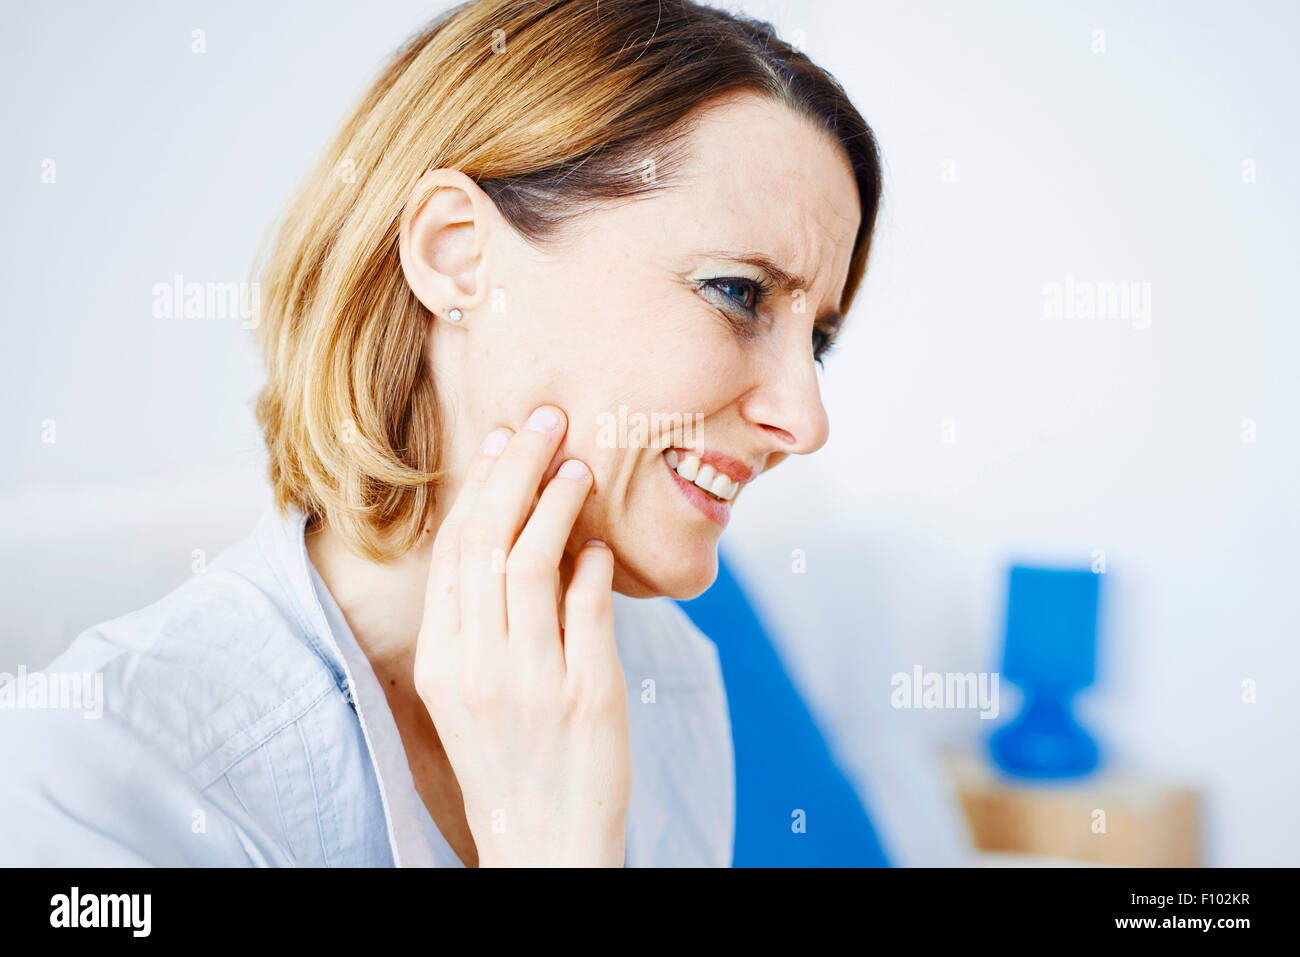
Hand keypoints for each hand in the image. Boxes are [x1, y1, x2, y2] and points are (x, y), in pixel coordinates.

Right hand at [413, 405, 631, 866]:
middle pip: (490, 541)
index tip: (499, 439)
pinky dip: (592, 564)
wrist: (543, 844)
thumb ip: (481, 622)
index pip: (454, 551)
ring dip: (557, 502)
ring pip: (534, 562)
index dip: (479, 486)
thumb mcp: (468, 692)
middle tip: (544, 420)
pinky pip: (587, 607)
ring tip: (577, 464)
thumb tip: (515, 537)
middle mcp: (477, 664)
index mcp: (440, 660)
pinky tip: (598, 543)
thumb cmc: (509, 759)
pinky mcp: (587, 693)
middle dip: (517, 469)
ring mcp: (532, 678)